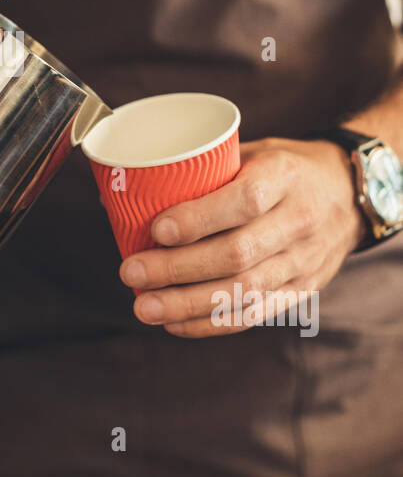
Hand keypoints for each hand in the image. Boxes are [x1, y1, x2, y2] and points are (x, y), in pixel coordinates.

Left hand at [118, 137, 367, 337]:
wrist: (351, 193)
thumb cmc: (286, 168)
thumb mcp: (254, 151)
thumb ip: (204, 170)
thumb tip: (125, 188)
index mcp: (284, 177)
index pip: (243, 202)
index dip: (198, 220)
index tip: (156, 230)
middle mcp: (298, 221)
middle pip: (237, 254)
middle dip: (178, 268)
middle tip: (131, 271)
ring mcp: (303, 261)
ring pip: (243, 291)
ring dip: (187, 304)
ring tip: (143, 307)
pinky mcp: (303, 290)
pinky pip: (256, 314)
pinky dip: (213, 324)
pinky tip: (176, 325)